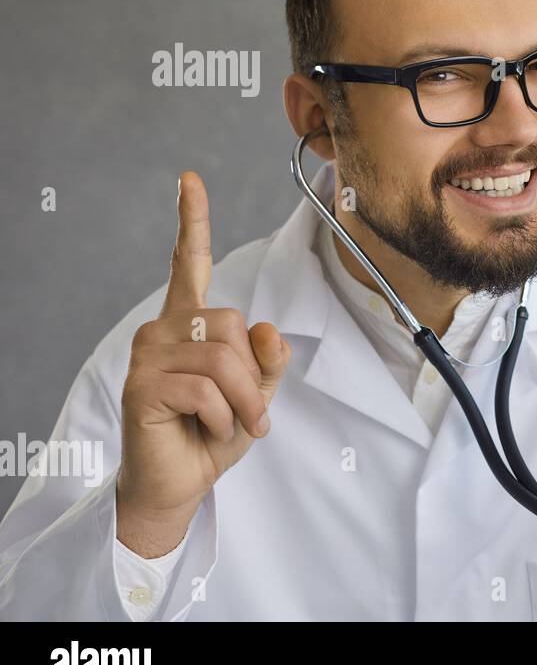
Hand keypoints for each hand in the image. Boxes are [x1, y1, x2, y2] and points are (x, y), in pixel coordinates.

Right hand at [116, 171, 290, 556]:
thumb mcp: (257, 393)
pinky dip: (225, 417)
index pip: (188, 263)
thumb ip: (268, 358)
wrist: (179, 485)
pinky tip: (210, 431)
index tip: (189, 180)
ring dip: (244, 402)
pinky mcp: (141, 385)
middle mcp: (162, 329)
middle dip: (255, 376)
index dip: (191, 221)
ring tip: (233, 426)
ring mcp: (147, 355)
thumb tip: (268, 327)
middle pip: (233, 324)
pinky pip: (206, 389)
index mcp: (189, 322)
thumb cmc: (214, 434)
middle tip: (250, 414)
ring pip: (224, 359)